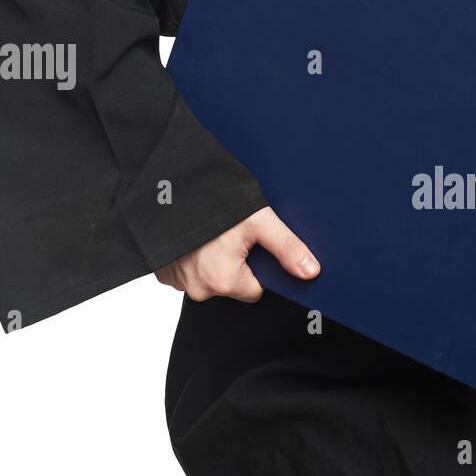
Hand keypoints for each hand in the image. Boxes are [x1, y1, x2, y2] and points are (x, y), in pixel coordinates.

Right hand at [154, 206, 319, 303]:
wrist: (168, 186)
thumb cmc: (211, 204)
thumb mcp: (258, 221)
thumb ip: (286, 247)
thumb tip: (310, 271)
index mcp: (224, 281)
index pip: (256, 290)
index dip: (258, 267)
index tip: (251, 247)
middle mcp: (199, 288)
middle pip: (233, 285)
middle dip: (236, 264)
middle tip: (231, 237)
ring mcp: (178, 282)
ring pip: (210, 279)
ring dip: (213, 261)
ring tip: (212, 235)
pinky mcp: (164, 273)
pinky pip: (188, 272)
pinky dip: (192, 259)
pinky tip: (195, 239)